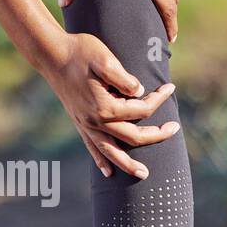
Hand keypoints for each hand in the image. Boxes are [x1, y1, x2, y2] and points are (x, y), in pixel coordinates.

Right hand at [39, 32, 177, 179]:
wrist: (51, 55)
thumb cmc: (80, 52)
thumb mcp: (105, 58)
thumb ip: (124, 78)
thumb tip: (139, 92)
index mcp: (105, 107)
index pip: (141, 109)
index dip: (159, 99)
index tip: (170, 87)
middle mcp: (95, 121)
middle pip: (133, 137)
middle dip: (157, 135)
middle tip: (175, 128)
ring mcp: (86, 125)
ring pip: (111, 152)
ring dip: (128, 165)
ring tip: (144, 174)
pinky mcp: (79, 124)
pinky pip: (92, 148)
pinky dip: (101, 161)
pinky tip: (107, 173)